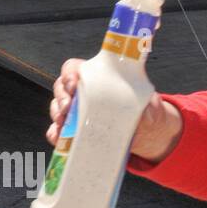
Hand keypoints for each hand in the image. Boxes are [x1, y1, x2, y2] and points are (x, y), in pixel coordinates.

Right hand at [49, 58, 183, 162]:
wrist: (146, 133)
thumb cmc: (145, 111)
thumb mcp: (150, 105)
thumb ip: (149, 105)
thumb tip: (147, 111)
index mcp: (96, 78)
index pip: (74, 68)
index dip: (69, 73)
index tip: (73, 83)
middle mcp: (82, 92)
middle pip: (61, 88)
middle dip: (61, 97)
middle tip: (67, 108)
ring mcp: (76, 111)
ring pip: (57, 108)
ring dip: (57, 115)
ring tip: (62, 125)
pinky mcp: (75, 130)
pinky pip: (59, 130)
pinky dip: (56, 135)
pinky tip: (59, 139)